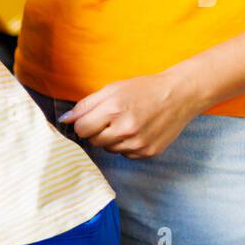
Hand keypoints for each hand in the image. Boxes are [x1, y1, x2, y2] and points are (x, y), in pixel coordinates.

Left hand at [60, 71, 205, 157]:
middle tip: (112, 118)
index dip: (83, 123)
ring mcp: (138, 143)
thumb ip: (86, 105)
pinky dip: (127, 145)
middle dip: (97, 131)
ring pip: (109, 149)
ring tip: (128, 123)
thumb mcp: (112, 89)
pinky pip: (125, 154)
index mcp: (113, 110)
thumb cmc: (144, 90)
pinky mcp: (148, 152)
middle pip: (93, 141)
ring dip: (112, 139)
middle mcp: (125, 129)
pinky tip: (138, 131)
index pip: (81, 129)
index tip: (92, 118)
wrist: (180, 95)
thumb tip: (65, 120)